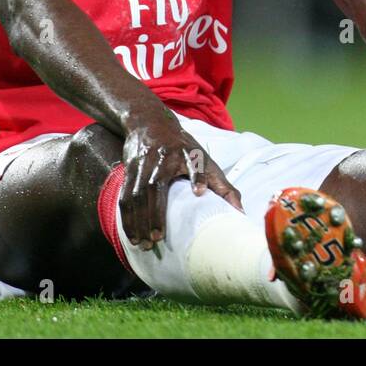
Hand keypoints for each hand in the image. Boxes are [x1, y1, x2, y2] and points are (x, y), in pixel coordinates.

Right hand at [120, 107, 241, 249]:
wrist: (150, 122)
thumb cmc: (183, 148)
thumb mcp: (205, 160)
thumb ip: (223, 187)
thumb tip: (240, 212)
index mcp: (187, 153)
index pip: (195, 163)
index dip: (198, 176)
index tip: (200, 191)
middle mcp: (163, 158)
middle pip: (156, 187)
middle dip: (156, 214)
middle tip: (159, 238)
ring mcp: (143, 164)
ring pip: (136, 195)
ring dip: (138, 221)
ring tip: (145, 243)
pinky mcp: (129, 171)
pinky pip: (125, 197)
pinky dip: (126, 217)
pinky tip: (132, 235)